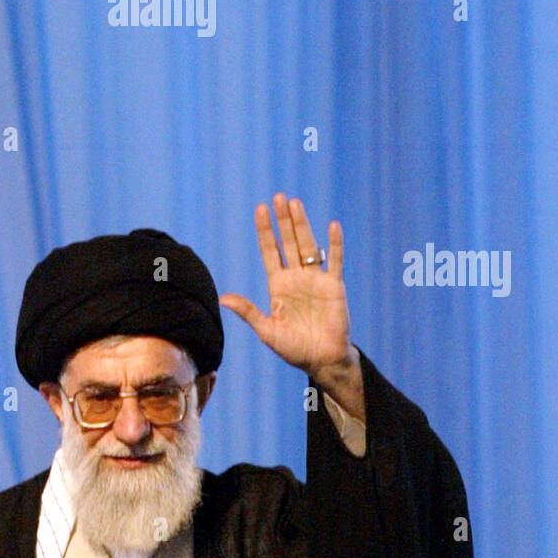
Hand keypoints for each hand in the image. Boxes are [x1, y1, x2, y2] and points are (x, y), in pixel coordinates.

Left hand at [219, 193, 354, 377]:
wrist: (323, 360)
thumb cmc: (294, 349)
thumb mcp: (267, 330)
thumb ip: (248, 311)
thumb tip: (222, 298)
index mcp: (278, 285)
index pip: (270, 251)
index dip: (265, 231)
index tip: (260, 210)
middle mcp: (296, 277)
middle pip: (288, 242)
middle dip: (283, 220)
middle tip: (278, 197)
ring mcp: (315, 279)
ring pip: (307, 245)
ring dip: (302, 225)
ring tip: (295, 203)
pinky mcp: (334, 286)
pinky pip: (335, 261)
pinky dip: (334, 244)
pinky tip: (332, 225)